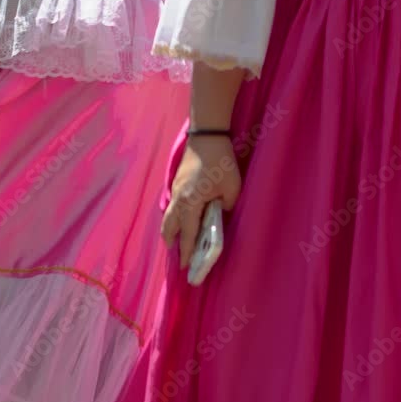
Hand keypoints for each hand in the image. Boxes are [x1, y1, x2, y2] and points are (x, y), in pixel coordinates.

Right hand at [161, 136, 240, 268]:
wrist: (206, 135)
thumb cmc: (221, 161)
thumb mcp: (232, 187)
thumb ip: (226, 206)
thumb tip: (220, 214)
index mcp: (190, 203)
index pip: (188, 234)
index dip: (187, 252)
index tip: (186, 267)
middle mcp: (178, 199)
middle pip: (170, 227)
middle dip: (173, 244)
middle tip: (179, 258)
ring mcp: (175, 190)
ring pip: (168, 217)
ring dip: (171, 231)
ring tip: (175, 242)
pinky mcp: (177, 182)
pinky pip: (171, 206)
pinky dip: (173, 218)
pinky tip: (181, 220)